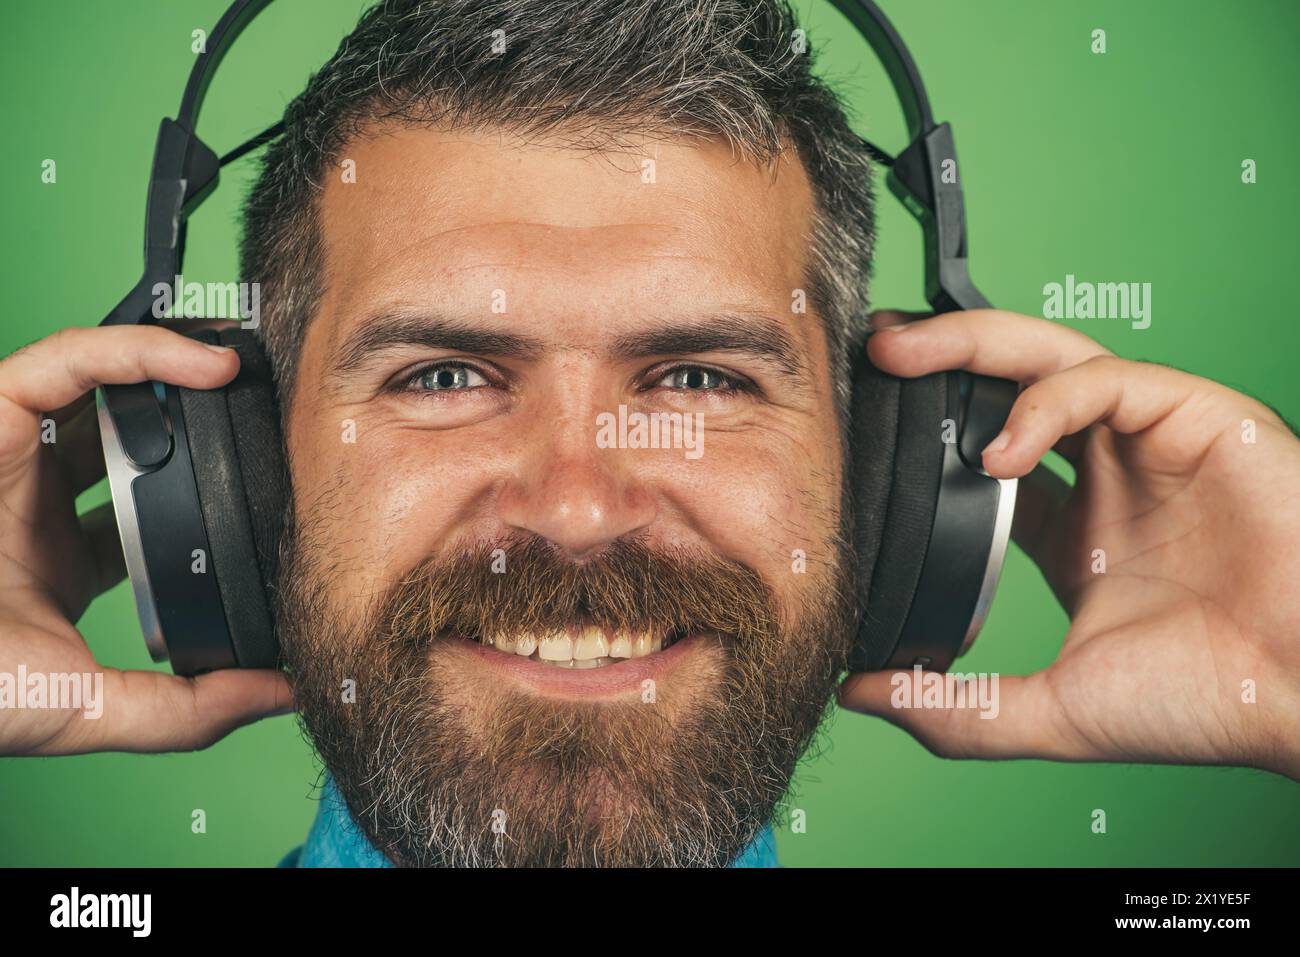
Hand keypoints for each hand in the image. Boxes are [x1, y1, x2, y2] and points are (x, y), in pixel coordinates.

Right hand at [0, 325, 293, 755]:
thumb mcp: (86, 708)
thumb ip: (185, 708)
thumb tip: (281, 693)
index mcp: (60, 560)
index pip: (150, 511)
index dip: (214, 496)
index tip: (282, 491)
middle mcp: (38, 499)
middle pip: (135, 437)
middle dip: (204, 420)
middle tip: (276, 413)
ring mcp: (11, 453)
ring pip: (107, 383)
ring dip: (182, 368)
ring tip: (256, 372)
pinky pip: (70, 358)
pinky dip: (140, 349)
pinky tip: (209, 363)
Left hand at [839, 309, 1299, 781]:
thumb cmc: (1213, 699)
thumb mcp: (1056, 709)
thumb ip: (957, 707)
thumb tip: (857, 692)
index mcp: (1074, 531)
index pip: (981, 458)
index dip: (923, 438)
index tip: (863, 431)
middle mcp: (1108, 474)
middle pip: (1006, 385)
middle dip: (936, 360)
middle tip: (871, 353)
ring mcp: (1150, 439)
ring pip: (1049, 357)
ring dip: (971, 346)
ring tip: (902, 355)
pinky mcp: (1195, 414)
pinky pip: (1106, 379)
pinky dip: (1044, 402)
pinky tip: (1001, 452)